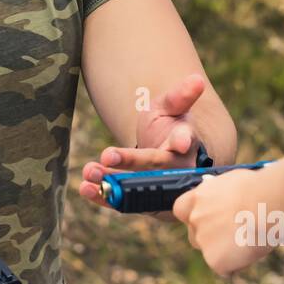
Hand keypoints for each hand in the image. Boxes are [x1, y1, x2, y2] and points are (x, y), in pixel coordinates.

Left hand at [78, 74, 207, 221]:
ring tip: (89, 170)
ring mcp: (164, 188)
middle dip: (133, 162)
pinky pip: (127, 202)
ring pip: (140, 186)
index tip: (180, 141)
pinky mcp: (148, 203)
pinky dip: (106, 197)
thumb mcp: (171, 107)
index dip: (183, 140)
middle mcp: (179, 169)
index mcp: (187, 142)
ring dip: (113, 180)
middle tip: (107, 154)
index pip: (186, 139)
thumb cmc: (170, 125)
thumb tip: (197, 80)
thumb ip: (179, 96)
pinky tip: (86, 188)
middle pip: (158, 166)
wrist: (167, 153)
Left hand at [171, 168, 269, 274]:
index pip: (182, 210)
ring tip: (249, 240)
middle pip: (195, 235)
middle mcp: (195, 219)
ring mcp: (203, 240)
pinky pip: (224, 268)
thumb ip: (221, 196)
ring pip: (210, 253)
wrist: (268, 204)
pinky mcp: (214, 260)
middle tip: (233, 236)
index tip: (207, 220)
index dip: (194, 217)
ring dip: (225, 251)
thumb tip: (226, 200)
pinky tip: (251, 251)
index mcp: (197, 197)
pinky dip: (236, 264)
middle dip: (210, 238)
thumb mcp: (232, 183)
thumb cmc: (258, 189)